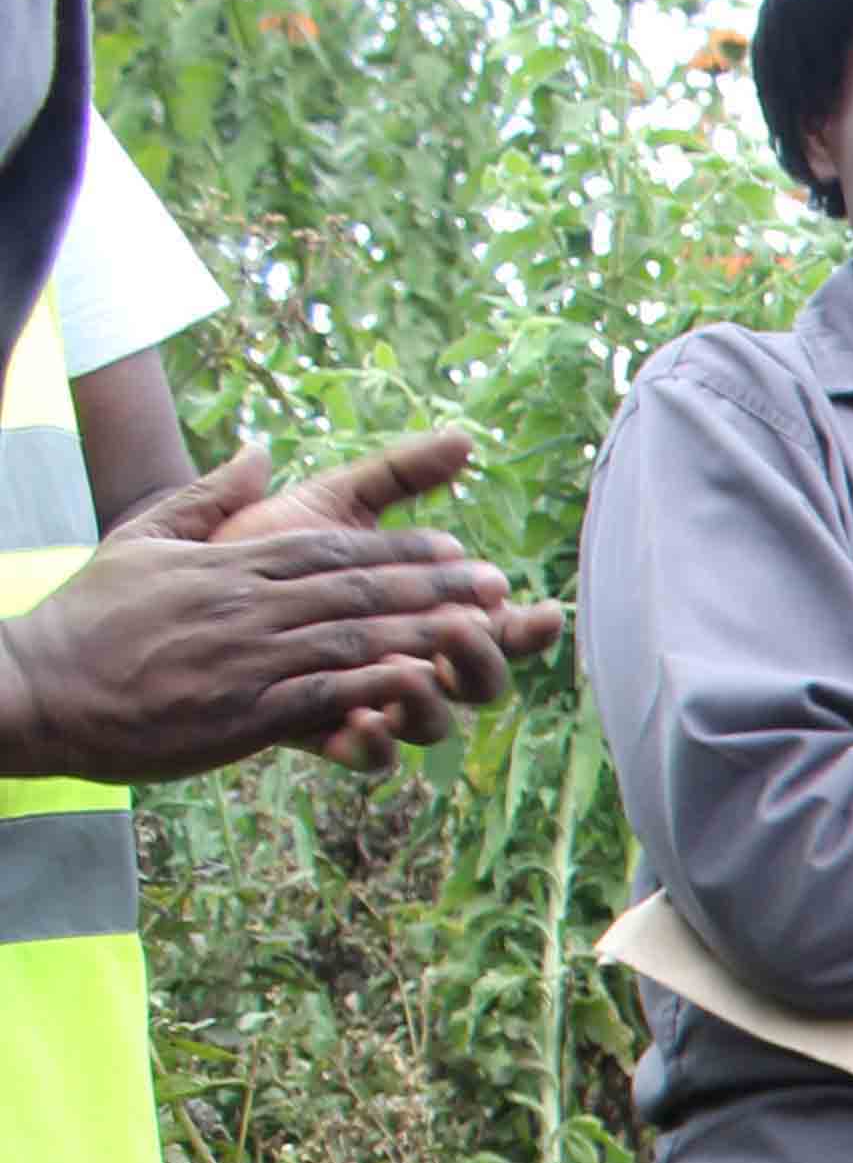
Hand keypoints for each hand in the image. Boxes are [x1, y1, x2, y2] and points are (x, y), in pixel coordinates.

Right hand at [0, 444, 550, 783]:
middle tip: (497, 584)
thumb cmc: (89, 618)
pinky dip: (375, 690)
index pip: (331, 549)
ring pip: (353, 639)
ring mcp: (246, 658)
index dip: (399, 548)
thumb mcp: (144, 537)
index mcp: (230, 566)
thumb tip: (257, 452)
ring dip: (423, 634)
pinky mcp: (240, 711)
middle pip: (358, 590)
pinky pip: (322, 697)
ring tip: (482, 632)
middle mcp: (247, 606)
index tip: (455, 547)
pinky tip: (424, 688)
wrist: (38, 686)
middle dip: (433, 586)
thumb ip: (207, 495)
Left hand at [211, 432, 568, 765]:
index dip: (528, 628)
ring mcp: (371, 700)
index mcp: (425, 616)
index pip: (498, 629)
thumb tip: (462, 440)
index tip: (542, 609)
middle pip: (480, 684)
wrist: (180, 585)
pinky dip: (375, 740)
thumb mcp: (332, 500)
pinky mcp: (323, 729)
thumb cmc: (262, 542)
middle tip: (466, 625)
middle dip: (483, 659)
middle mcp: (410, 664)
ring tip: (420, 670)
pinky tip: (364, 714)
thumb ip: (398, 476)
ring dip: (432, 698)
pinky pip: (369, 757)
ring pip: (433, 723)